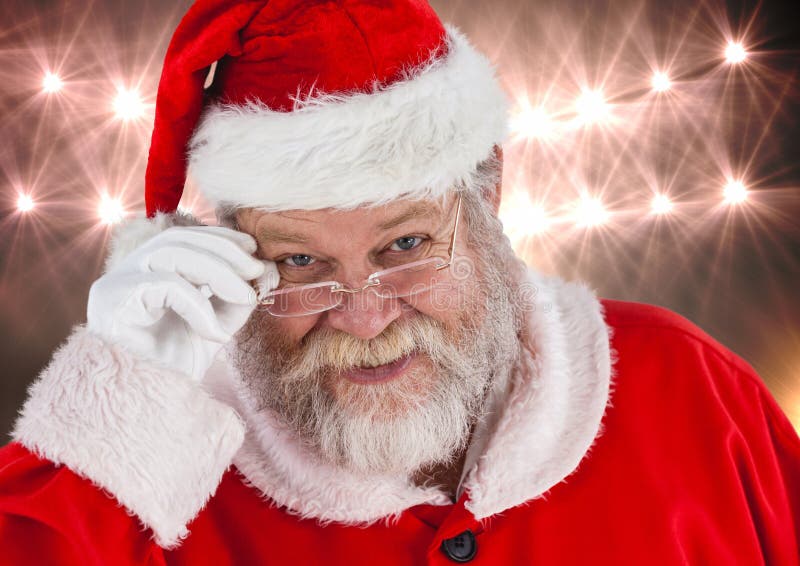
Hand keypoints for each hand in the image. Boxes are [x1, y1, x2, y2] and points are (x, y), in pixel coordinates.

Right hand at [87, 226, 277, 380]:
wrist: (147, 410)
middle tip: (258, 271)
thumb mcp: (216, 326)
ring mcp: (114, 285)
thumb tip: (265, 270)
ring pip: (171, 253)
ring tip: (246, 298)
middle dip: (225, 251)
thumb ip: (234, 299)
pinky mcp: (111, 301)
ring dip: (219, 271)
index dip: (220, 238)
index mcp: (147, 274)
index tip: (254, 249)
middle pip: (178, 240)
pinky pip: (164, 285)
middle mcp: (126, 274)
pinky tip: (215, 334)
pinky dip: (198, 305)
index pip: (184, 238)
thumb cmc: (174, 370)